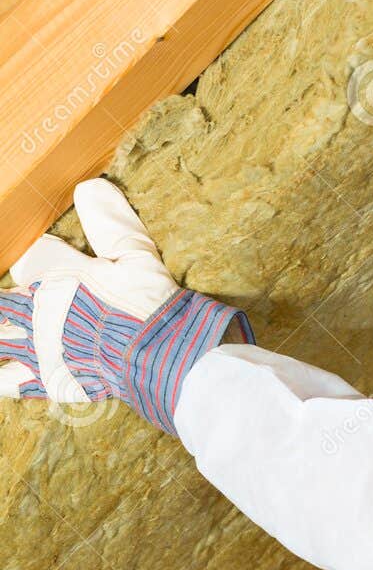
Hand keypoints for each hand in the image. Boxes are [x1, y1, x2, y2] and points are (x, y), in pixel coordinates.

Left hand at [0, 178, 253, 431]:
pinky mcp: (46, 380)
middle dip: (14, 302)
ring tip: (5, 337)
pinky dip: (3, 380)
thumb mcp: (136, 256)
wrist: (160, 358)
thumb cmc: (150, 306)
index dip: (40, 262)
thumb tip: (91, 186)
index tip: (46, 266)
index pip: (34, 259)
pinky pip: (8, 383)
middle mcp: (40, 309)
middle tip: (27, 305)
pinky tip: (4, 377)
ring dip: (2, 335)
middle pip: (7, 302)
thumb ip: (111, 223)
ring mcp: (39, 347)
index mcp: (60, 274)